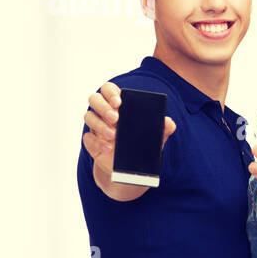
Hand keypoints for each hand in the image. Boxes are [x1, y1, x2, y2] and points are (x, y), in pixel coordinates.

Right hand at [82, 81, 175, 199]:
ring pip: (88, 116)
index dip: (110, 92)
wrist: (131, 168)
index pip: (108, 89)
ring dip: (100, 124)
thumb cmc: (142, 144)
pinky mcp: (91, 142)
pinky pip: (87, 138)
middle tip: (115, 118)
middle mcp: (104, 112)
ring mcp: (96, 126)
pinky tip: (108, 148)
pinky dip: (96, 142)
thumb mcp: (155, 137)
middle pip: (94, 99)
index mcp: (119, 105)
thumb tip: (169, 123)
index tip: (119, 102)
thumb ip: (163, 128)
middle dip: (103, 106)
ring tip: (113, 135)